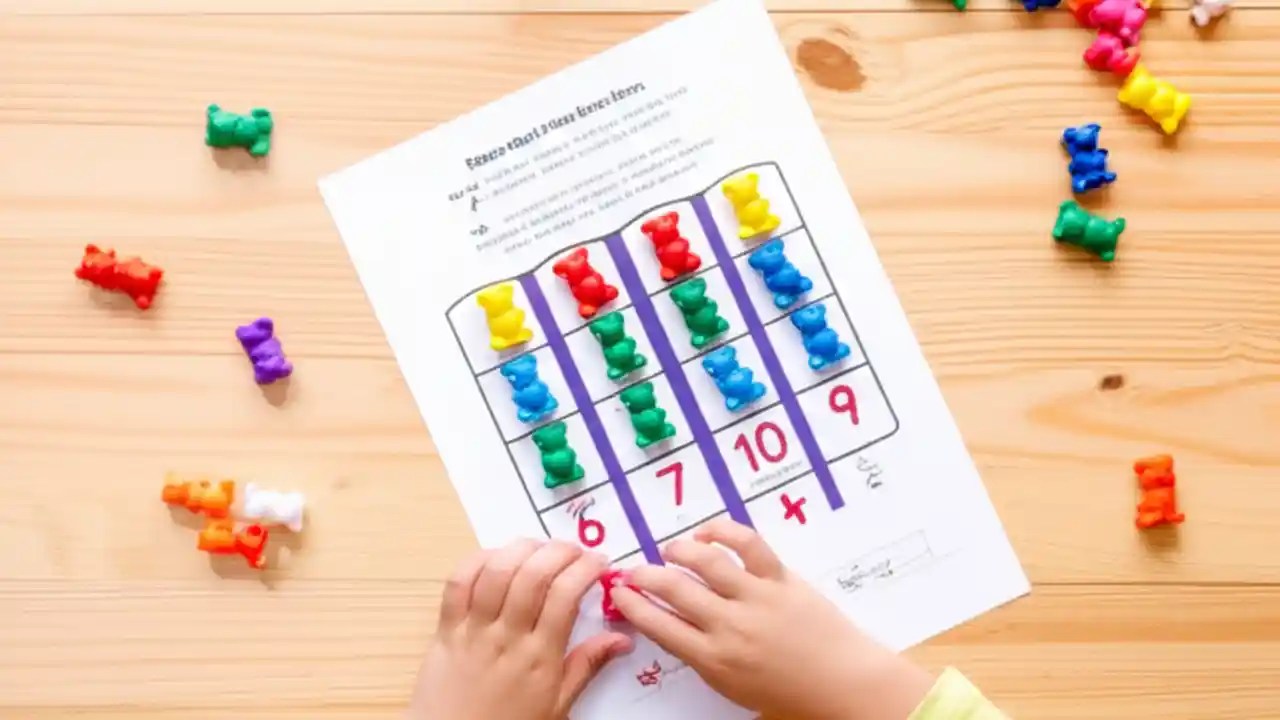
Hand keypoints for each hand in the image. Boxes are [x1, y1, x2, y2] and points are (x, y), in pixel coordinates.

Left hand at [408, 539, 632, 719]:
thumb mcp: (557, 706)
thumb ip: (587, 666)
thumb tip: (622, 639)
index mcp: (540, 657)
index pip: (566, 596)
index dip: (585, 569)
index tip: (598, 562)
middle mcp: (507, 638)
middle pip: (533, 575)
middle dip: (558, 550)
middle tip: (573, 549)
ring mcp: (474, 630)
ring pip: (496, 572)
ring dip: (521, 548)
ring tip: (538, 547)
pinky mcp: (446, 628)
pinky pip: (457, 583)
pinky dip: (477, 560)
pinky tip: (496, 557)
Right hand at [611, 519, 933, 719]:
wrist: (843, 684)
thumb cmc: (793, 694)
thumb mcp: (734, 688)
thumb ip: (704, 658)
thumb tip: (678, 630)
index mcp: (714, 659)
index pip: (658, 625)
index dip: (632, 605)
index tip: (619, 593)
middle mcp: (729, 625)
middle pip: (672, 589)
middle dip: (645, 574)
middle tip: (635, 569)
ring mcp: (756, 598)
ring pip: (704, 561)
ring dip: (678, 550)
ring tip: (670, 549)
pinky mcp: (781, 578)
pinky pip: (748, 544)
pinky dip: (724, 531)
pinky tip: (709, 533)